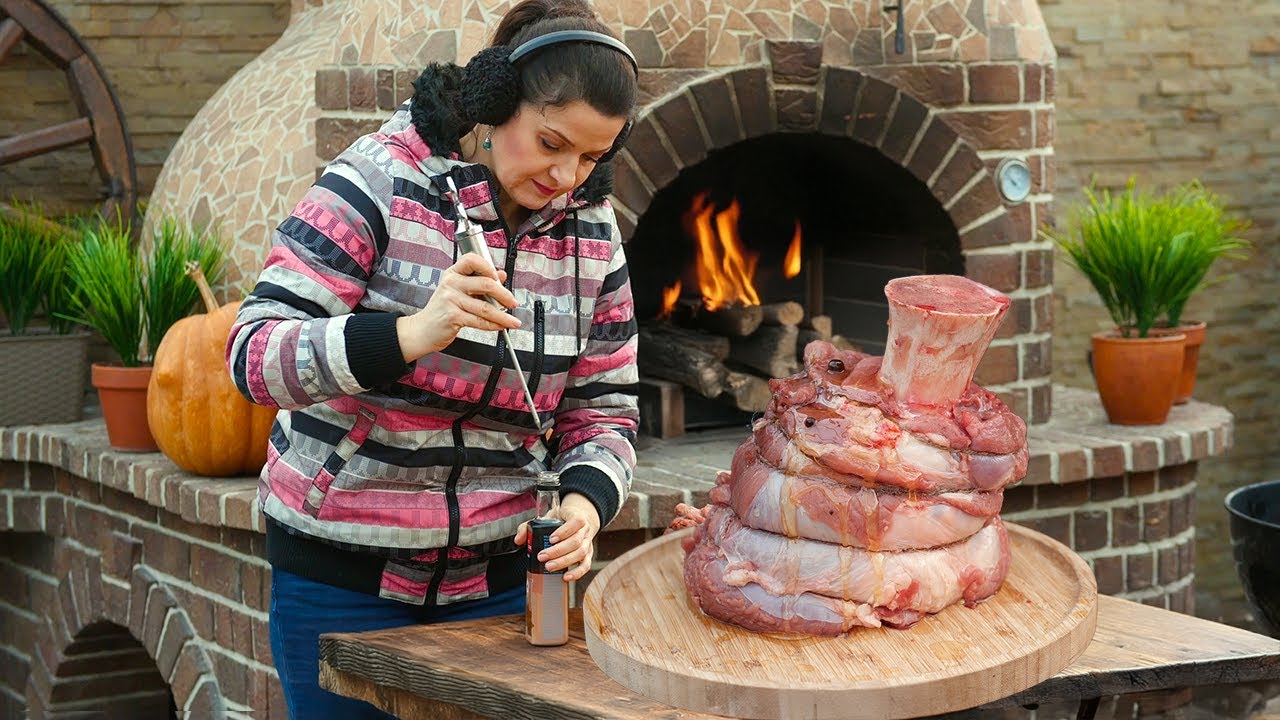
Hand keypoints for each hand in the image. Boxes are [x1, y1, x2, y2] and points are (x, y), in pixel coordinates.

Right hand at [396, 253, 520, 361]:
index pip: (471, 260)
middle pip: (485, 284)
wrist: (423, 330)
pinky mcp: (453, 316)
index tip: (499, 276)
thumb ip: (479, 282)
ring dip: (503, 316)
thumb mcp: (458, 291)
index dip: (487, 266)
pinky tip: (499, 326)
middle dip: (504, 295)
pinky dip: (493, 325)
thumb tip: (501, 275)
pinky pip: (479, 321)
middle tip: (513, 302)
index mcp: (453, 273)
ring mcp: (451, 300)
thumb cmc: (441, 310)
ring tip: (512, 321)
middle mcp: (451, 283)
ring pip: (485, 307)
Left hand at [514, 492, 600, 582]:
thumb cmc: (561, 519)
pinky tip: (566, 577)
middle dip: (558, 551)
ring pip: (580, 553)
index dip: (564, 531)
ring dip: (564, 561)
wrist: (580, 520)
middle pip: (576, 541)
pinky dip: (577, 572)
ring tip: (549, 567)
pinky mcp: (588, 554)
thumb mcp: (547, 517)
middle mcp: (585, 530)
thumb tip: (518, 540)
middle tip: (542, 557)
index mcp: (577, 517)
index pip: (576, 522)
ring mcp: (588, 543)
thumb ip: (529, 526)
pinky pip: (586, 565)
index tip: (551, 539)